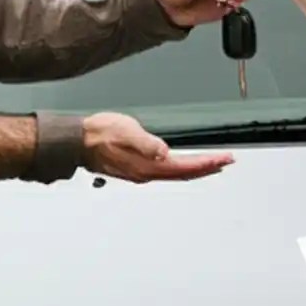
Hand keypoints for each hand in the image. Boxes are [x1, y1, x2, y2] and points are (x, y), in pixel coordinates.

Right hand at [81, 112, 233, 182]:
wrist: (79, 142)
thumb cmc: (100, 134)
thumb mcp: (126, 131)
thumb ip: (146, 142)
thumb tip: (164, 152)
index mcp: (147, 165)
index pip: (185, 166)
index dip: (207, 163)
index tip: (223, 159)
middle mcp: (147, 173)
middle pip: (185, 173)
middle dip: (208, 167)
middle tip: (227, 161)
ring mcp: (142, 172)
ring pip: (177, 174)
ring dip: (197, 169)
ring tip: (214, 163)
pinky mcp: (137, 168)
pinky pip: (167, 172)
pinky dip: (183, 168)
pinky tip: (186, 164)